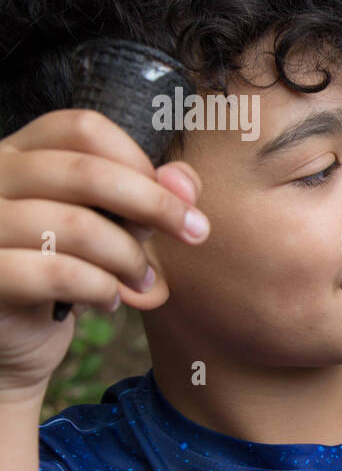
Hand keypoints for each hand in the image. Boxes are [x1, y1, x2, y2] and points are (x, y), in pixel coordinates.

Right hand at [0, 109, 207, 397]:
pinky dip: (101, 288)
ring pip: (77, 225)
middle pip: (87, 172)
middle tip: (195, 233)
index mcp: (18, 153)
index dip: (139, 159)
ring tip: (142, 280)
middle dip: (156, 206)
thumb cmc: (66, 271)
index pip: (82, 129)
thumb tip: (185, 185)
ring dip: (129, 258)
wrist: (14, 341)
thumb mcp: (110, 226)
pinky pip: (58, 272)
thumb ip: (148, 196)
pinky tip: (110, 301)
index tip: (176, 197)